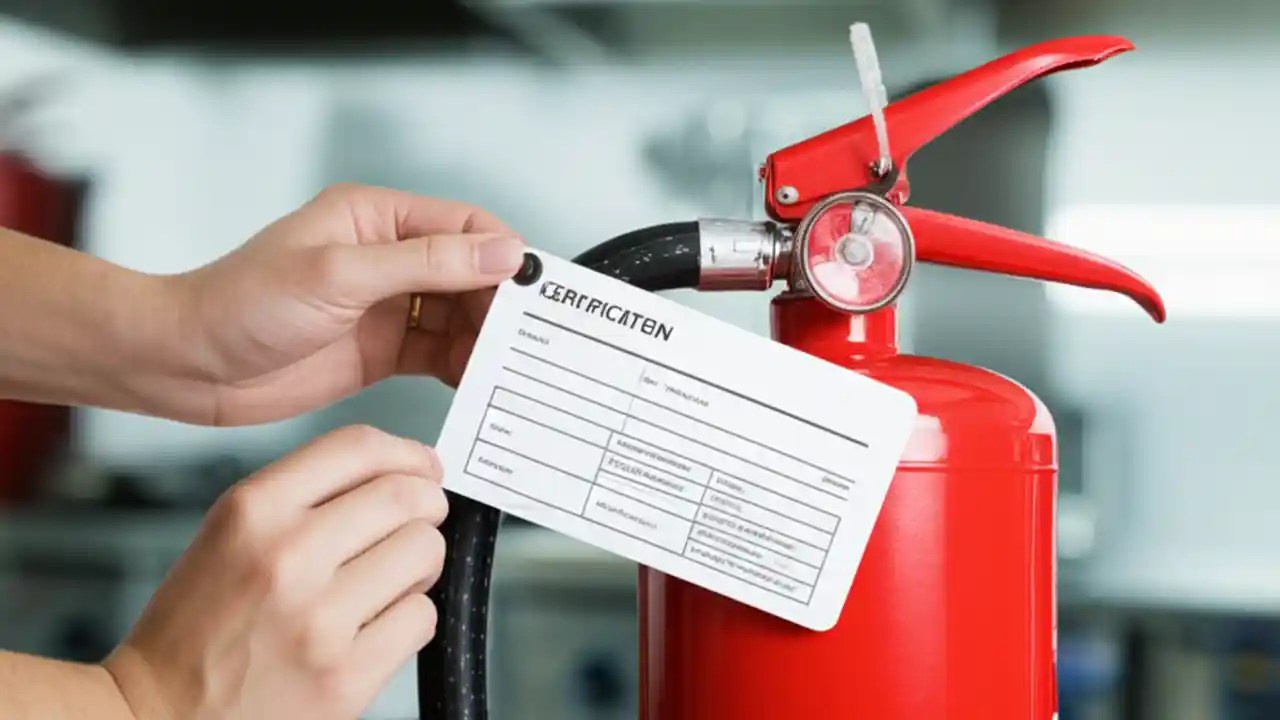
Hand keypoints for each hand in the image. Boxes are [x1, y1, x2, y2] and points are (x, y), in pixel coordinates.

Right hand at [103, 425, 447, 719]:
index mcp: (253, 511)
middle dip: (426, 508)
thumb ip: (310, 495)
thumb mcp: (231, 532)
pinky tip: (374, 627)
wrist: (156, 716)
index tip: (424, 466)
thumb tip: (406, 471)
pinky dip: (409, 620)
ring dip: (420, 565)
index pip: (358, 447)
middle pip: (407, 496)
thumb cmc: (198, 627)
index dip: (407, 453)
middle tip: (415, 526)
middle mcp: (286, 556)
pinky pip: (422, 618)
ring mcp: (319, 619)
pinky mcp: (345, 676)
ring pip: (425, 552)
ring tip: (387, 582)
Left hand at [173, 183, 524, 424]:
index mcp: (375, 218)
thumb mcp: (340, 274)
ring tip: (509, 366)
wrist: (189, 366)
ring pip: (459, 316)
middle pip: (469, 273)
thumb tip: (502, 252)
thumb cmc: (242, 304)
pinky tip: (479, 382)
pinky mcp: (381, 350)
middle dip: (500, 302)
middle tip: (527, 338)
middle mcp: (386, 257)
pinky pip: (439, 353)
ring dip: (485, 339)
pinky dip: (463, 367)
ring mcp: (385, 306)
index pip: (462, 225)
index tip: (533, 289)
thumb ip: (426, 263)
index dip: (503, 253)